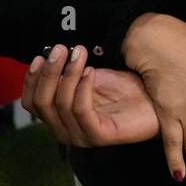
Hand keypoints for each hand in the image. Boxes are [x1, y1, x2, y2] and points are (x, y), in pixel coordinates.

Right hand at [22, 44, 160, 146]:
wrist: (154, 99)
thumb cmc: (122, 88)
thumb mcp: (88, 75)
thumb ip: (66, 71)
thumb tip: (47, 53)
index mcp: (59, 117)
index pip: (32, 103)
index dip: (31, 80)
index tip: (40, 56)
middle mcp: (65, 130)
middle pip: (42, 103)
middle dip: (49, 72)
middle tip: (61, 49)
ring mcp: (82, 136)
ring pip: (61, 104)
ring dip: (68, 74)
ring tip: (80, 52)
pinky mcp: (100, 136)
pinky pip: (82, 111)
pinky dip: (83, 88)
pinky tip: (90, 70)